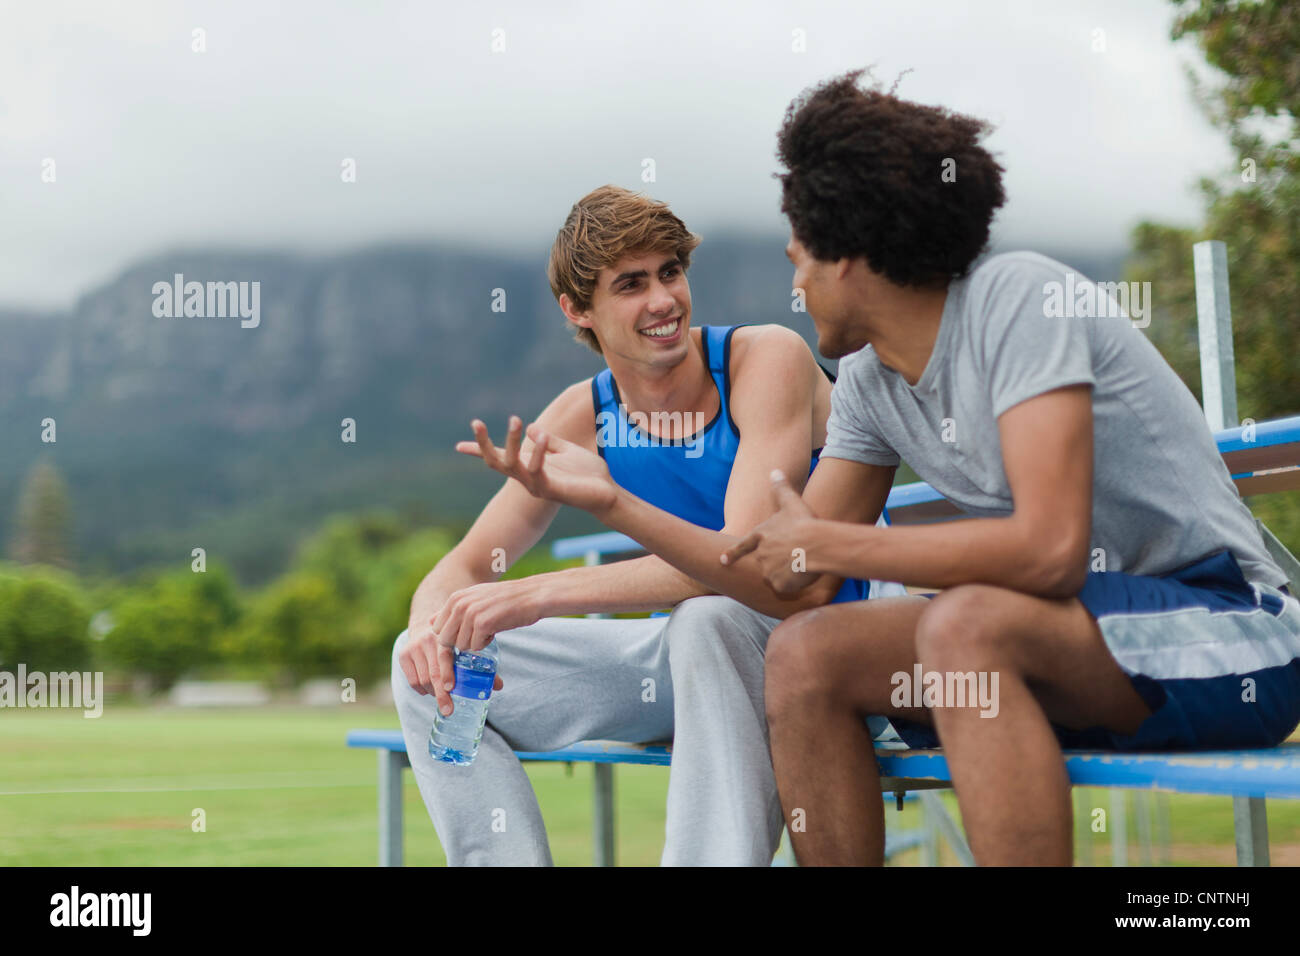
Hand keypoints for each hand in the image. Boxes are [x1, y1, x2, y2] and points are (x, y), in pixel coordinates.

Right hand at [398, 616, 504, 716]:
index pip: (445, 657)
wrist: (427, 624)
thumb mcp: (466, 646)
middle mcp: (428, 639)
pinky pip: (413, 681)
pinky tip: (430, 689)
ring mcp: (414, 647)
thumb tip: (498, 686)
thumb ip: (481, 664)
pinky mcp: (403, 654)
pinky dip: (422, 690)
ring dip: (434, 692)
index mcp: (447, 636)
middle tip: (449, 710)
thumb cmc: (454, 641)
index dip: (447, 673)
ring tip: (443, 694)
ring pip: (423, 680)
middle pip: (433, 673)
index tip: (451, 688)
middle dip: (442, 694)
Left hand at [429, 577, 545, 689]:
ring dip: (476, 642)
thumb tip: (428, 622)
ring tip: (490, 627)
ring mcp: (470, 614)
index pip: (437, 629)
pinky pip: (476, 647)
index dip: (452, 635)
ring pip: (461, 646)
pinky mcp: (483, 624)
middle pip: (446, 640)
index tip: (468, 631)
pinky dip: (487, 643)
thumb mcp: (473, 598)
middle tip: (478, 633)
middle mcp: (459, 604)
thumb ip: (451, 611)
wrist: (531, 596)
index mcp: (455, 598)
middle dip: (461, 642)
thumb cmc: (504, 600)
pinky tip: (496, 629)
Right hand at [456, 417, 618, 515]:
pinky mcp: (551, 489)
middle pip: (497, 463)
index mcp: (530, 468)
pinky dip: (537, 452)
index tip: (458, 446)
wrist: (608, 492)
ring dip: (511, 442)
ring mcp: (537, 485)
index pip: (500, 458)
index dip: (480, 452)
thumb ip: (548, 441)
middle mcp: (528, 478)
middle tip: (476, 422)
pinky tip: (538, 437)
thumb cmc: (587, 473)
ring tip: (514, 420)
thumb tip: (531, 428)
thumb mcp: (566, 450)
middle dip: (484, 444)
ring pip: (513, 465)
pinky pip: (537, 470)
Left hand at [719, 469, 822, 595]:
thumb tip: (775, 471)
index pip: (743, 546)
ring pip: (775, 576)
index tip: (723, 561)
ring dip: (787, 574)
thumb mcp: (792, 502)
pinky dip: (793, 585)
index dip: (733, 554)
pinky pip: (785, 588)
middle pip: (766, 562)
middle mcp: (760, 554)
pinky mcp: (778, 585)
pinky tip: (803, 576)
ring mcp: (767, 571)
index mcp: (761, 535)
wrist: (816, 544)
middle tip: (796, 556)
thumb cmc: (804, 522)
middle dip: (779, 561)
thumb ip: (781, 488)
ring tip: (802, 564)